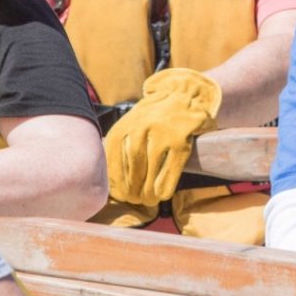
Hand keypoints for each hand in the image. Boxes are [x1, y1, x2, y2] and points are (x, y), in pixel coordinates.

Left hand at [105, 68, 221, 205]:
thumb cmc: (154, 118)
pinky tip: (163, 194)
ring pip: (151, 168)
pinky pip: (171, 168)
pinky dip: (166, 184)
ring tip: (149, 200)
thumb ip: (120, 147)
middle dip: (132, 188)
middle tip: (135, 200)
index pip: (113, 158)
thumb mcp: (132, 124)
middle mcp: (142, 126)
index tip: (120, 195)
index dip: (116, 181)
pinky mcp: (181, 139)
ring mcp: (163, 132)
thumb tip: (111, 182)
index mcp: (125, 124)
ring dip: (148, 190)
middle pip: (133, 165)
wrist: (184, 95)